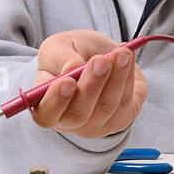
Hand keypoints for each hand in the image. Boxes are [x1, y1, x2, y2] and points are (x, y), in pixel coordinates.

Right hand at [30, 29, 147, 137]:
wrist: (101, 57)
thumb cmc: (71, 54)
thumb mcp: (57, 47)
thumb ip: (59, 57)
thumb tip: (71, 67)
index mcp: (45, 105)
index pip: (45, 115)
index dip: (56, 102)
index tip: (67, 80)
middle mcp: (68, 122)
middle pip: (78, 115)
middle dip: (91, 85)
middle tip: (101, 60)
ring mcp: (95, 125)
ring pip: (106, 108)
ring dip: (116, 78)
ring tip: (121, 53)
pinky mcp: (119, 121)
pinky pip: (125, 104)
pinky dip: (128, 79)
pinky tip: (127, 60)